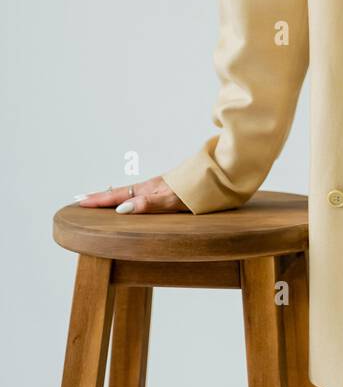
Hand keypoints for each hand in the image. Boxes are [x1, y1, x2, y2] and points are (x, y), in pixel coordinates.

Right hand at [74, 175, 190, 213]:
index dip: (98, 200)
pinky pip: (142, 194)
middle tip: (81, 199)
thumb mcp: (171, 200)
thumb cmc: (198, 191)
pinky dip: (130, 197)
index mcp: (149, 189)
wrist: (221, 176)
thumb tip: (120, 209)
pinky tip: (134, 200)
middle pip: (121, 192)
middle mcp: (152, 187)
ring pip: (132, 192)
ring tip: (101, 200)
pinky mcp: (170, 191)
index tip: (79, 201)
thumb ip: (147, 204)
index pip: (118, 196)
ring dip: (114, 196)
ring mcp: (161, 188)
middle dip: (101, 197)